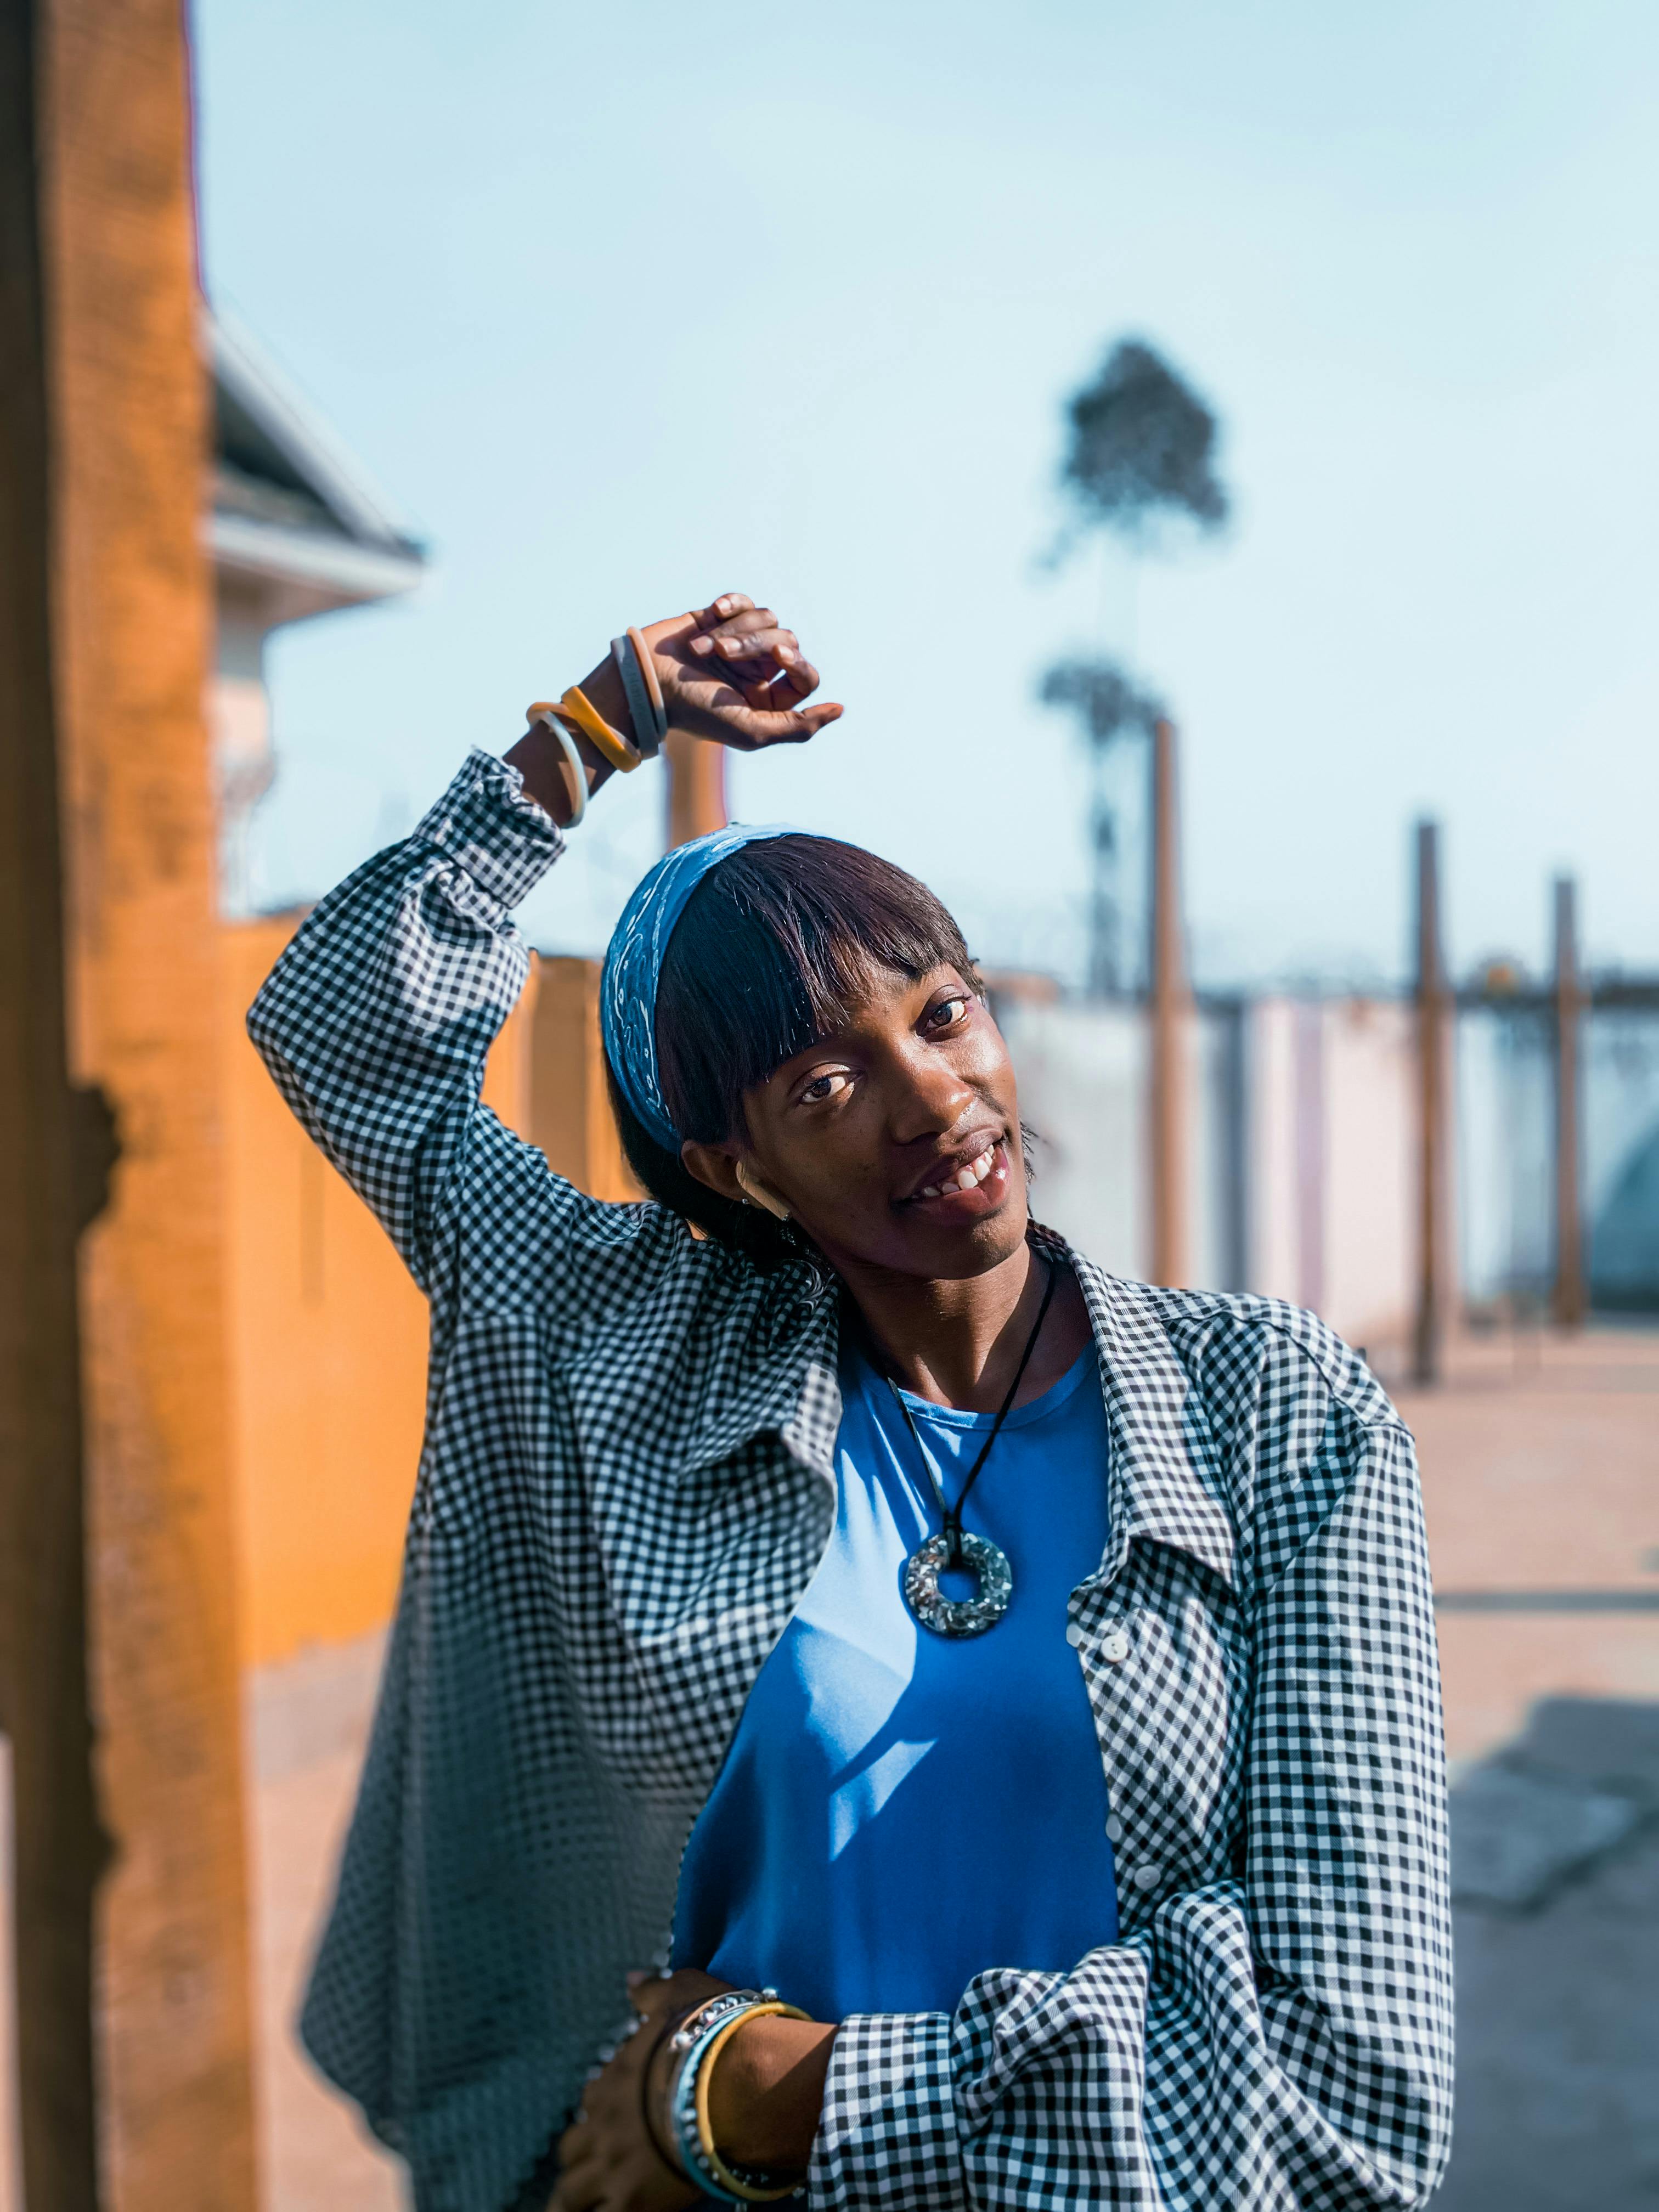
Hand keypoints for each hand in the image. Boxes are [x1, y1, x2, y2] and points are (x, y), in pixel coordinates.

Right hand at [506, 591, 840, 825]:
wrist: (646, 681)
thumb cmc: (696, 711)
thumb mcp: (752, 732)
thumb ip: (798, 727)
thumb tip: (839, 710)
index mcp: (770, 700)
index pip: (807, 675)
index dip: (798, 663)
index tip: (779, 658)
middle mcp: (759, 671)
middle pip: (788, 641)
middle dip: (755, 644)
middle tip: (722, 655)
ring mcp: (740, 643)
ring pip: (767, 619)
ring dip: (735, 630)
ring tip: (705, 647)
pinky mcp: (720, 618)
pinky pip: (744, 601)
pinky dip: (731, 604)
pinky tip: (712, 611)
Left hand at [549, 1967, 728, 2211]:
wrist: (729, 2082)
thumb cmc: (707, 2033)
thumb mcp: (680, 1994)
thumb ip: (651, 1992)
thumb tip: (632, 1978)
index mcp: (613, 2081)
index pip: (593, 2099)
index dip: (602, 2109)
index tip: (615, 2115)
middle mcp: (603, 2126)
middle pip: (572, 2151)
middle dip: (579, 2158)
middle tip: (590, 2168)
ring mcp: (613, 2168)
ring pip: (569, 2196)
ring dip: (571, 2199)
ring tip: (572, 2207)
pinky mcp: (631, 2202)